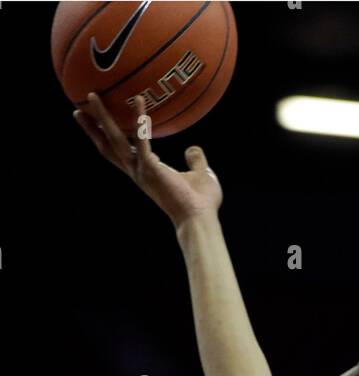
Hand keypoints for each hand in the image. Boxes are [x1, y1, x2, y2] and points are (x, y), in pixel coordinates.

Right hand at [74, 93, 221, 228]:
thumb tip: (193, 149)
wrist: (200, 219)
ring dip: (103, 117)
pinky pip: (141, 138)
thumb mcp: (199, 175)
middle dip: (92, 128)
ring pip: (115, 139)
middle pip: (108, 146)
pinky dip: (139, 119)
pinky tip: (138, 99)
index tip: (97, 126)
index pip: (120, 153)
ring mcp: (141, 170)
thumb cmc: (201, 203)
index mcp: (144, 172)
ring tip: (92, 95)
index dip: (106, 139)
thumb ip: (194, 161)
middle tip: (78, 108)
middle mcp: (137, 171)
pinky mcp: (149, 168)